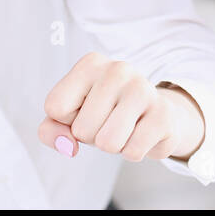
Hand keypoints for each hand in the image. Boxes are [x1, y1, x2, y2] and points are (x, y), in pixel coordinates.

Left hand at [40, 53, 205, 162]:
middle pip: (81, 129)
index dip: (67, 120)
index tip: (85, 110)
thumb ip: (50, 130)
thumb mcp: (70, 116)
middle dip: (92, 136)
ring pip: (107, 143)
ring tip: (123, 128)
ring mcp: (143, 89)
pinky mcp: (163, 113)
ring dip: (113, 146)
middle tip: (109, 122)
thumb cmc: (106, 113)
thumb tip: (68, 146)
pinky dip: (134, 151)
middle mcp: (118, 69)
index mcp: (90, 64)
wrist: (153, 114)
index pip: (55, 107)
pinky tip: (142, 133)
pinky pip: (132, 151)